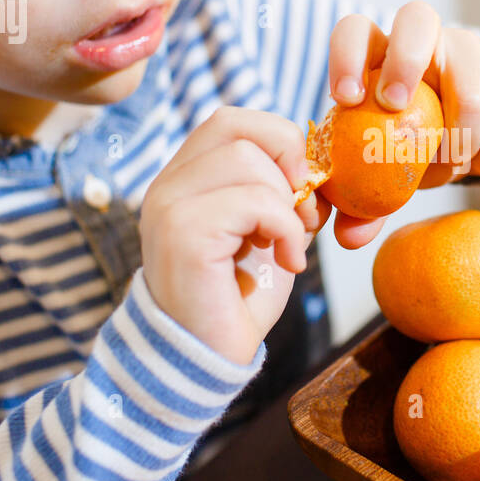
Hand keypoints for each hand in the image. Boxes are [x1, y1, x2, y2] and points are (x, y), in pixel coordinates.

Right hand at [139, 107, 330, 364]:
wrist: (205, 359)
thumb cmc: (237, 298)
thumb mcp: (264, 231)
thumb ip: (276, 189)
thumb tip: (313, 160)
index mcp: (183, 179)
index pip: (231, 120)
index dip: (279, 141)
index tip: (301, 188)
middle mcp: (166, 186)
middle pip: (239, 127)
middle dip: (288, 164)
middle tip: (304, 213)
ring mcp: (169, 206)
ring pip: (248, 161)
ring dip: (286, 204)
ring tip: (289, 245)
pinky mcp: (183, 233)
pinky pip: (254, 201)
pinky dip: (286, 229)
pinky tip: (287, 262)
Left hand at [326, 1, 479, 249]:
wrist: (476, 140)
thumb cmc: (411, 151)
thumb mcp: (384, 175)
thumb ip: (363, 205)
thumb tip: (349, 238)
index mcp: (381, 54)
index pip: (357, 31)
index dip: (347, 56)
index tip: (346, 99)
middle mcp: (426, 40)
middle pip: (417, 17)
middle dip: (406, 60)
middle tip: (396, 108)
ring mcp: (472, 51)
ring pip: (474, 77)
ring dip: (462, 134)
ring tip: (452, 166)